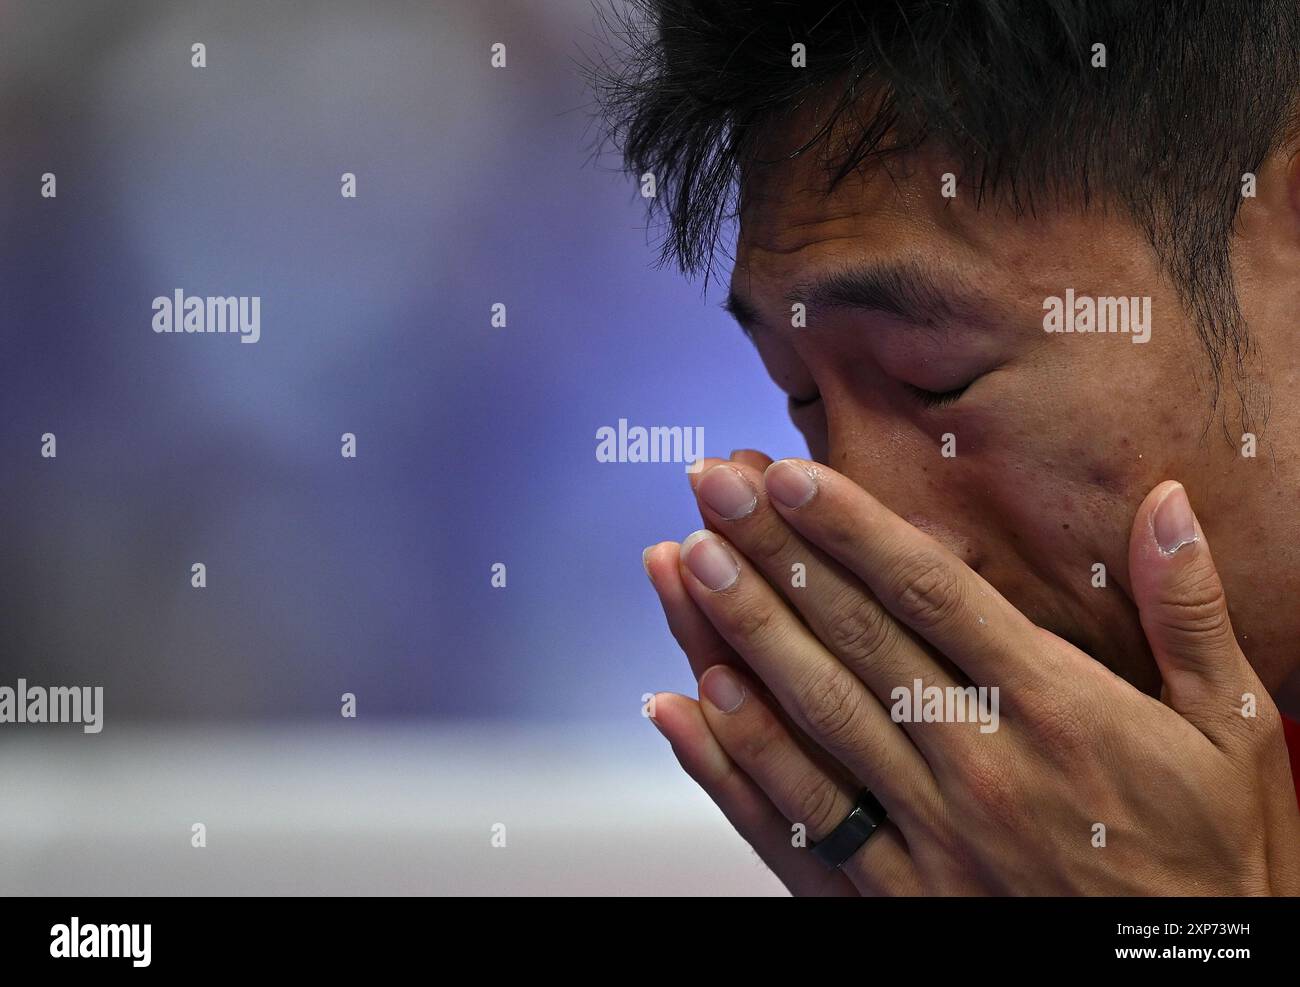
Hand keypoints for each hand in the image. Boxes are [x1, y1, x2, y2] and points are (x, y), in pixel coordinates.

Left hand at [644, 454, 1299, 893]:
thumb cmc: (1211, 864)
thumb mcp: (1233, 735)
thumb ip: (1192, 614)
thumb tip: (1168, 503)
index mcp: (1057, 711)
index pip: (932, 595)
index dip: (853, 528)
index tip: (792, 475)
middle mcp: (979, 765)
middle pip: (853, 638)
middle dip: (775, 552)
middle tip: (711, 486)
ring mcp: (928, 835)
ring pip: (812, 715)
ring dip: (738, 633)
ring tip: (681, 563)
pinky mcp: (894, 897)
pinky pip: (798, 822)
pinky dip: (731, 764)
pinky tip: (679, 705)